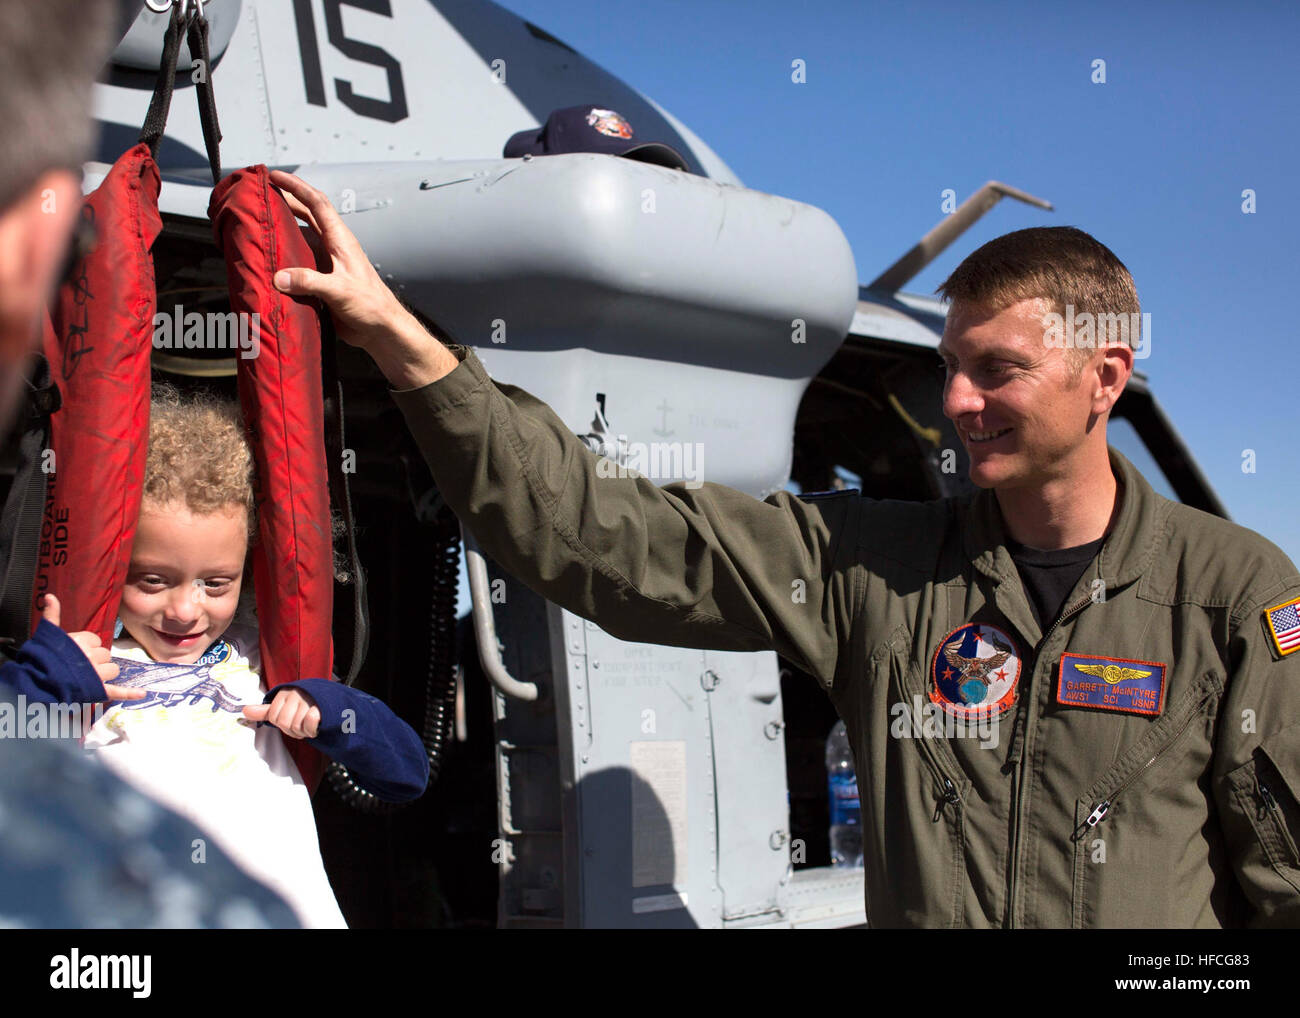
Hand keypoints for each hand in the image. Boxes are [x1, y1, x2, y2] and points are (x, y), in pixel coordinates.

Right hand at [39, 594, 140, 699]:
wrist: (34, 684)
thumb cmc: (40, 658)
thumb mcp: (47, 634)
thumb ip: (53, 615)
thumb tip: (50, 595)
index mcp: (81, 642)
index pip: (96, 640)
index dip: (87, 647)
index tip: (74, 653)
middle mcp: (91, 657)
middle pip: (105, 655)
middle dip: (95, 661)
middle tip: (78, 667)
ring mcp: (95, 675)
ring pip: (112, 670)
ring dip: (104, 674)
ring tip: (88, 678)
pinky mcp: (98, 691)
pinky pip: (117, 691)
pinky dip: (130, 693)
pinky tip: (142, 693)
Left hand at [243, 687, 319, 738]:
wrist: (327, 701)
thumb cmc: (301, 706)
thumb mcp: (282, 707)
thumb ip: (264, 711)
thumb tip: (244, 711)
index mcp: (283, 694)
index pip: (274, 718)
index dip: (282, 725)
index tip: (291, 720)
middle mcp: (295, 694)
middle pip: (284, 723)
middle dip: (293, 730)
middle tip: (300, 725)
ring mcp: (308, 699)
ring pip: (297, 725)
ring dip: (303, 731)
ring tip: (308, 725)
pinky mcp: (320, 706)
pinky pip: (310, 722)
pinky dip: (312, 729)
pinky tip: (316, 725)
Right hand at [267, 169, 458, 387]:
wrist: (381, 329)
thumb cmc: (371, 306)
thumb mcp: (340, 291)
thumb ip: (310, 282)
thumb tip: (280, 277)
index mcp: (341, 240)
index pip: (316, 204)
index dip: (296, 187)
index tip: (274, 175)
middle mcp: (333, 247)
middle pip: (306, 216)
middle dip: (285, 202)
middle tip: (260, 194)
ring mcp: (328, 263)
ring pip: (301, 239)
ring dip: (282, 231)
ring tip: (259, 224)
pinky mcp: (323, 280)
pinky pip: (299, 263)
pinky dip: (284, 258)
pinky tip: (269, 260)